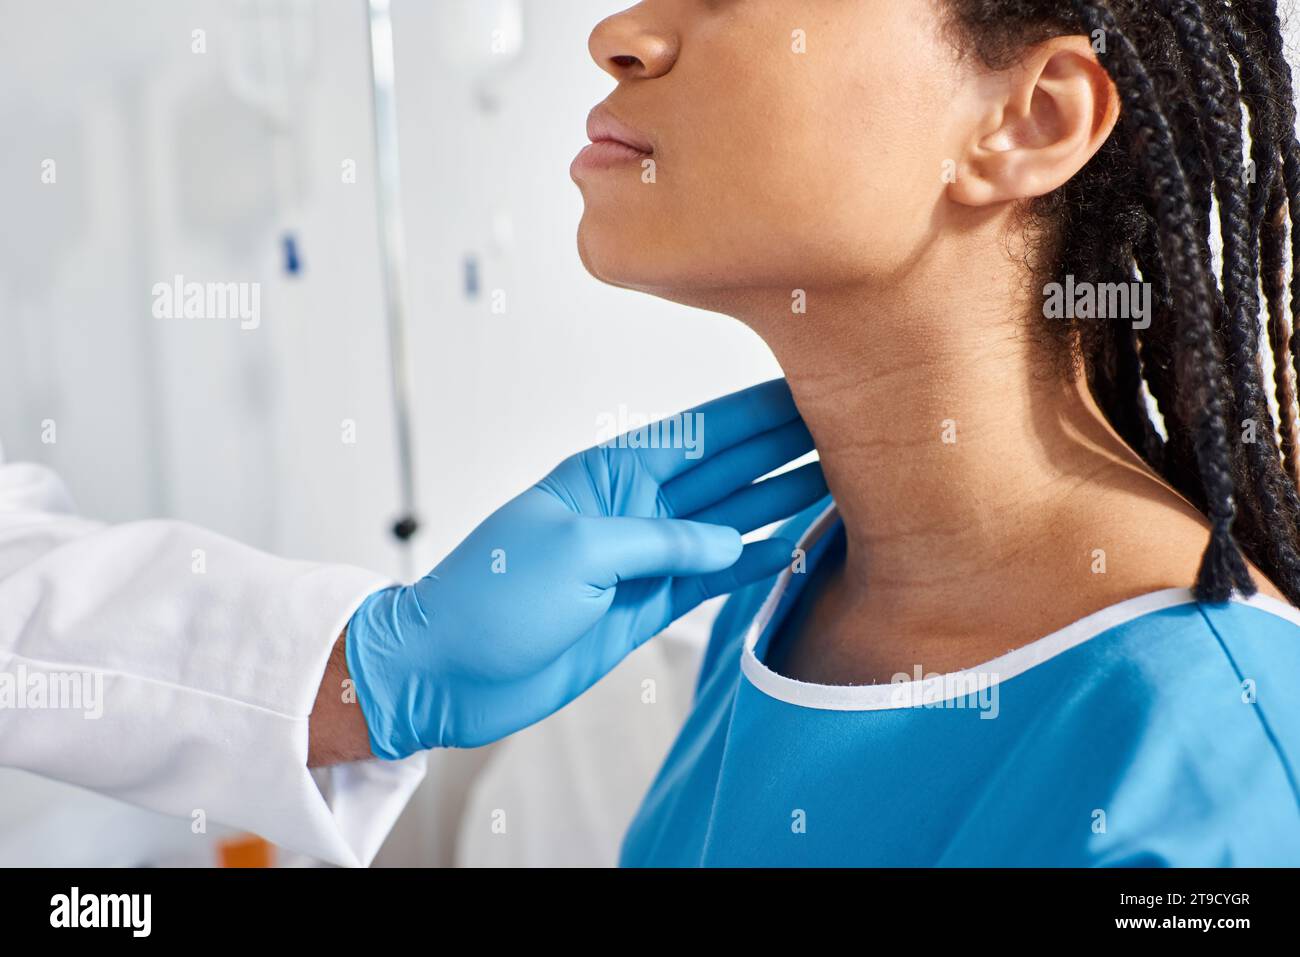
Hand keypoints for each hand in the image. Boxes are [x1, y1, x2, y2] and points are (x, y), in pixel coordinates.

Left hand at [345, 379, 825, 757]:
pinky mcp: (643, 605)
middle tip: (848, 435)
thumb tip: (732, 543)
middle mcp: (632, 508)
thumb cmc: (489, 597)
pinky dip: (751, 565)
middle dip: (783, 452)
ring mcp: (641, 557)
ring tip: (837, 484)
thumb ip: (662, 541)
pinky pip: (710, 578)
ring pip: (726, 523)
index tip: (812, 391)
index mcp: (607, 474)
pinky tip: (793, 548)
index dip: (755, 413)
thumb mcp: (578, 552)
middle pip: (723, 473)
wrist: (447, 672)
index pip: (697, 434)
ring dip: (778, 504)